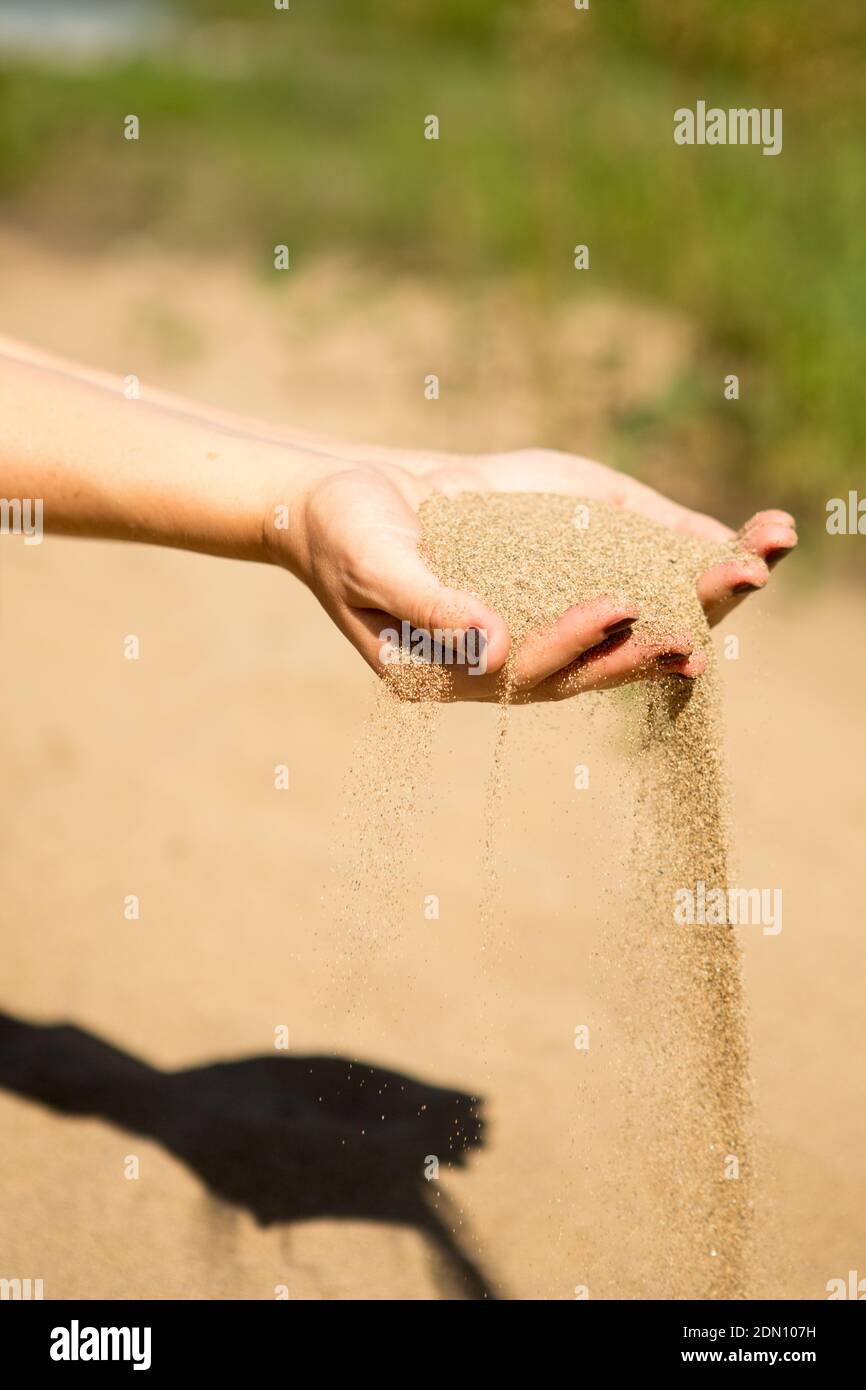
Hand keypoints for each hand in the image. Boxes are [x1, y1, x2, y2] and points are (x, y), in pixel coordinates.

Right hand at [266, 447, 796, 701]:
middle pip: (603, 658)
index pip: (531, 673)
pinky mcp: (570, 564)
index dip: (574, 641)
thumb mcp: (372, 562)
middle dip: (663, 631)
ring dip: (700, 595)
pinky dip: (690, 553)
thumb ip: (429, 606)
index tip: (617, 605)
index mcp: (467, 672)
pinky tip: (748, 537)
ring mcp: (551, 608)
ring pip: (637, 616)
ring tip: (759, 563)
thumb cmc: (347, 532)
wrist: (358, 494)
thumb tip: (492, 646)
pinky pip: (637, 567)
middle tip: (718, 604)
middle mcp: (522, 651)